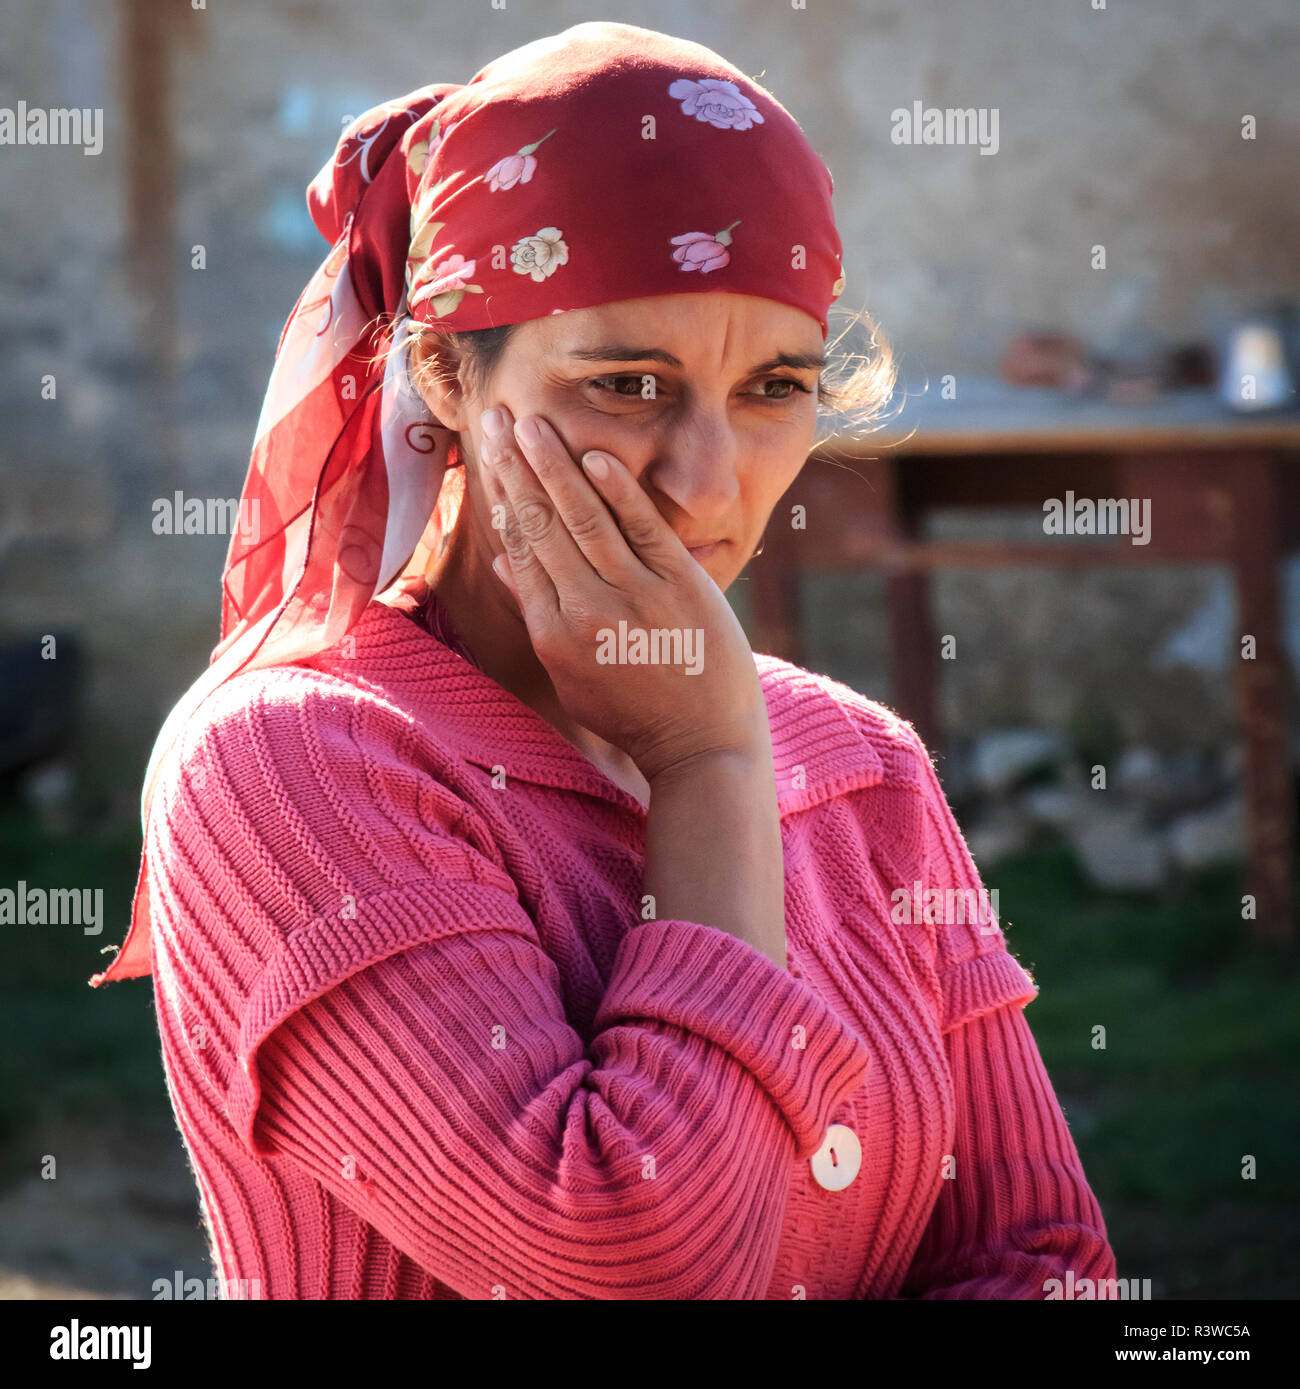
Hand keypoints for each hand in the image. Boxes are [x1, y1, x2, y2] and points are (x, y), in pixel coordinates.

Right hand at [478, 405, 770, 783]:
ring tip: (529, 421)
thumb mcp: (572, 675)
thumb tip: (502, 563)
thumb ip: (537, 615)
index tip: (487, 453)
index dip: (501, 496)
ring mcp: (635, 597)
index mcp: (553, 634)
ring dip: (553, 465)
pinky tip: (594, 457)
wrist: (702, 747)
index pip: (520, 548)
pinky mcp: (681, 586)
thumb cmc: (634, 712)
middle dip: (514, 466)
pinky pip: (644, 529)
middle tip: (494, 416)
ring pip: (584, 519)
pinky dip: (619, 491)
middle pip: (541, 526)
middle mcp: (585, 612)